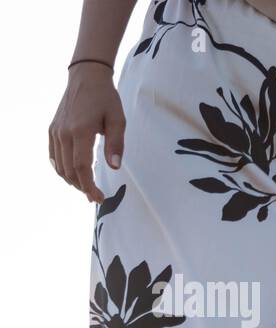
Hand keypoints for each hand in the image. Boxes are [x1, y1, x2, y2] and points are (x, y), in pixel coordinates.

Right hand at [49, 62, 124, 202]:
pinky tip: (73, 175)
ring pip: (59, 165)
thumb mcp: (118, 120)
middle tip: (96, 197)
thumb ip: (116, 144)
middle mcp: (64, 133)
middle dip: (82, 187)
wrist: (86, 78)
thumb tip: (114, 166)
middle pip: (69, 170)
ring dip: (72, 180)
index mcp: (81, 131)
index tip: (98, 197)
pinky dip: (62, 169)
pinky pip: (53, 156)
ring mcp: (55, 131)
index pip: (81, 167)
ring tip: (86, 188)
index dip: (89, 186)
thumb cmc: (105, 98)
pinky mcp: (52, 129)